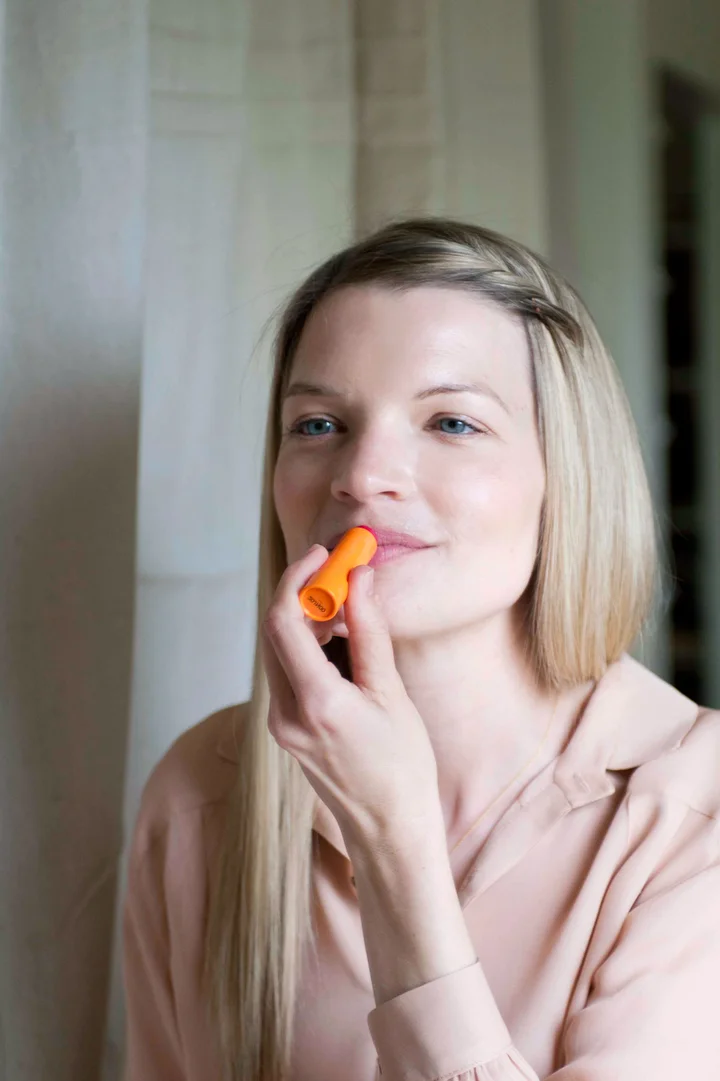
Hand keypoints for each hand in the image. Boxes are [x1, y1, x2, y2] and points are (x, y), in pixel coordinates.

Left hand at [261, 543, 440, 846]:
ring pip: (278, 651)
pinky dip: (307, 648)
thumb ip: (370, 632)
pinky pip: (286, 673)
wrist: (388, 826)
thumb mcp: (391, 692)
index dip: (298, 579)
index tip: (323, 556)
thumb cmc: (402, 764)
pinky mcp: (285, 729)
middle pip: (274, 632)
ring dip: (305, 621)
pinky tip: (340, 646)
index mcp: (315, 702)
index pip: (282, 621)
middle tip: (338, 574)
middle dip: (302, 595)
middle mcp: (286, 713)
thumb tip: (358, 579)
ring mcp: (280, 724)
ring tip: (347, 611)